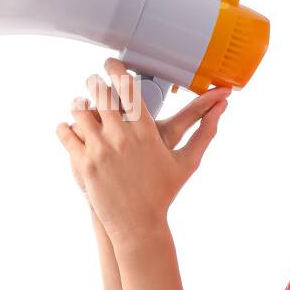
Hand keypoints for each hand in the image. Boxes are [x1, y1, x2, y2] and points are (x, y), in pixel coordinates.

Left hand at [56, 57, 230, 244]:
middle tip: (95, 83)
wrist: (138, 224)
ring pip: (79, 109)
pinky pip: (65, 132)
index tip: (112, 64)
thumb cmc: (164, 192)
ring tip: (82, 104)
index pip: (127, 87)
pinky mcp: (82, 162)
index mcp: (146, 132)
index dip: (116, 69)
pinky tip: (72, 127)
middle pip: (100, 92)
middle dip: (95, 82)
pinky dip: (66, 126)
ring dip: (79, 103)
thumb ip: (205, 132)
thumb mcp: (188, 162)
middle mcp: (120, 136)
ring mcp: (99, 149)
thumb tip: (224, 108)